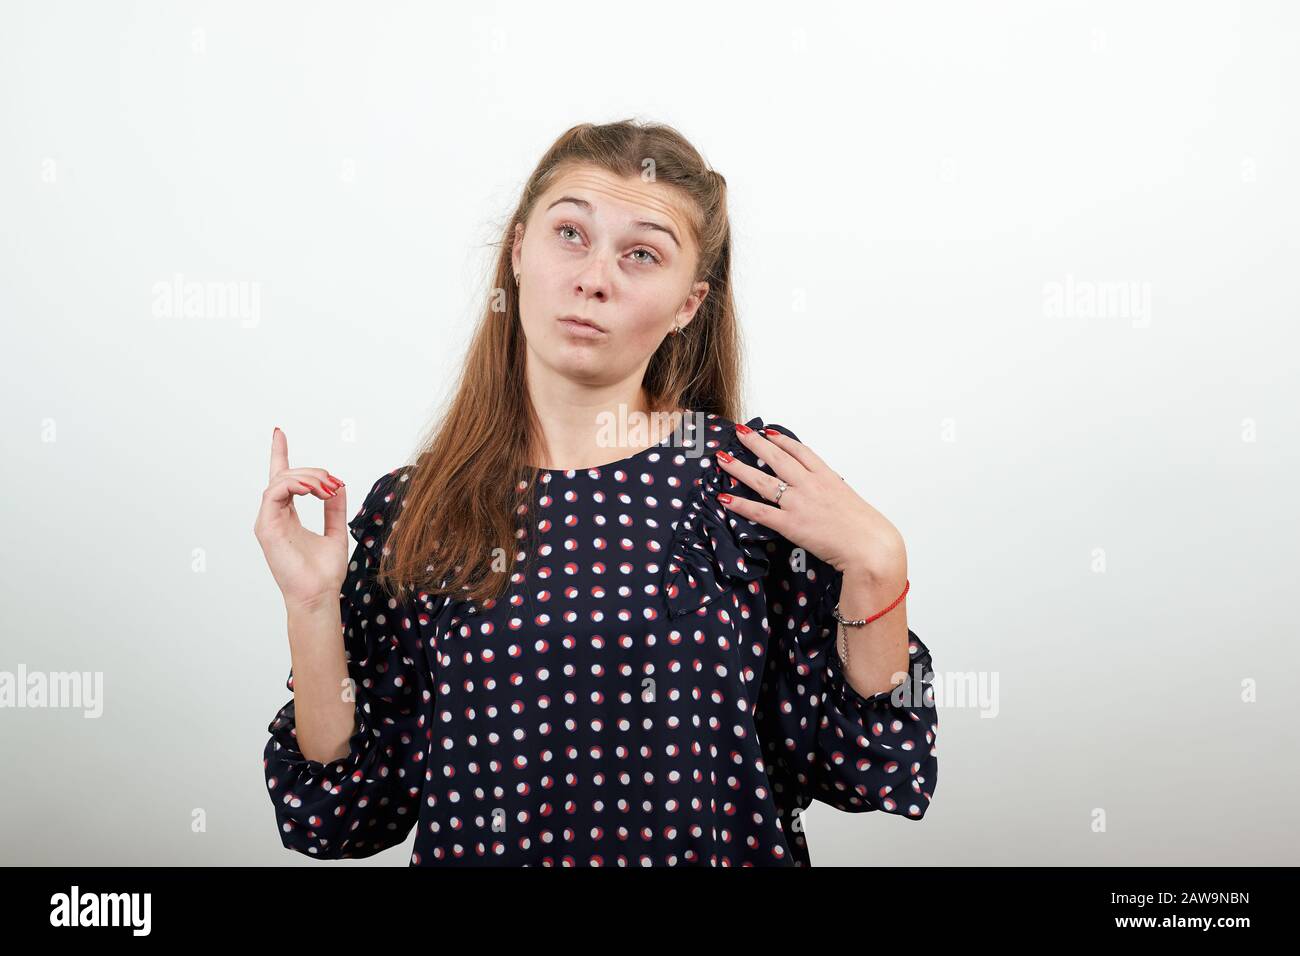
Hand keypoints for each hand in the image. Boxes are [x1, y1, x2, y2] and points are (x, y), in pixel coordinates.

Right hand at [253, 427, 349, 612]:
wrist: (319, 595)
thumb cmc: (324, 572)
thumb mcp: (336, 531)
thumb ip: (335, 508)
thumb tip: (337, 485)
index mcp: (287, 516)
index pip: (281, 479)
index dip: (279, 454)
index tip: (279, 432)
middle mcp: (274, 516)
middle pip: (284, 476)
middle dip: (310, 472)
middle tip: (332, 482)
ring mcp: (267, 521)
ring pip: (279, 481)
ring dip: (306, 477)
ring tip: (327, 487)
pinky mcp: (266, 527)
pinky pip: (274, 492)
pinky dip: (295, 485)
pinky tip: (316, 490)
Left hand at [717, 424, 905, 580]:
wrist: (869, 546)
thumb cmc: (864, 527)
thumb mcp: (849, 500)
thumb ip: (832, 492)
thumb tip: (823, 492)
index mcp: (826, 477)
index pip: (800, 451)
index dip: (782, 440)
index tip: (769, 432)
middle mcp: (809, 485)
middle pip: (776, 458)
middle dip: (755, 443)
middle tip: (739, 433)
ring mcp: (798, 503)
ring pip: (762, 481)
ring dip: (740, 468)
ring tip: (723, 459)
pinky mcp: (791, 524)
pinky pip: (760, 512)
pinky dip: (740, 504)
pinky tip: (725, 497)